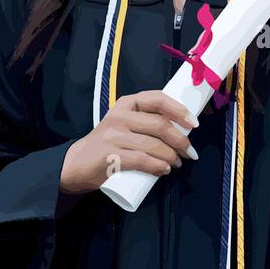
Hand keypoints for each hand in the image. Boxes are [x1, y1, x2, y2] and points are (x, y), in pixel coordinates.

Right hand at [59, 91, 198, 194]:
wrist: (76, 164)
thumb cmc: (106, 144)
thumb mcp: (123, 124)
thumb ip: (145, 122)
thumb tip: (180, 130)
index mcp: (125, 104)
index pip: (157, 99)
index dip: (179, 110)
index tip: (194, 123)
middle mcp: (119, 116)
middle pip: (159, 125)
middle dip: (181, 140)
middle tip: (189, 152)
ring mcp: (113, 136)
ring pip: (153, 145)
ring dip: (172, 156)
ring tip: (177, 163)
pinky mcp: (110, 156)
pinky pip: (142, 160)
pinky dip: (158, 166)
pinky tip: (164, 169)